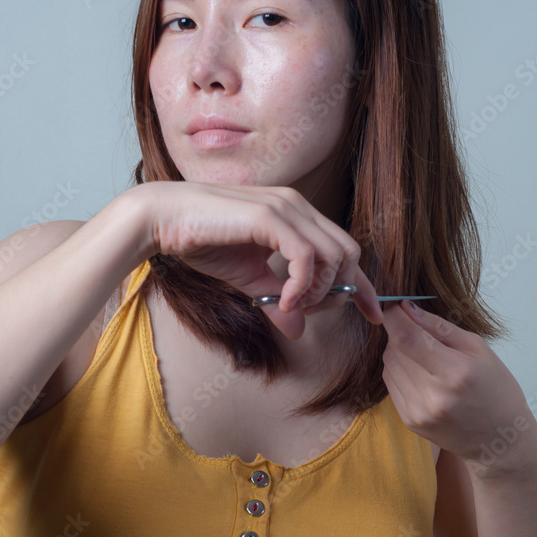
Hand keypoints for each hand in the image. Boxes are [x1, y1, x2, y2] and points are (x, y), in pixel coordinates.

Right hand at [132, 181, 383, 339]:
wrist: (163, 219)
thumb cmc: (201, 240)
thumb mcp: (248, 279)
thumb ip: (276, 300)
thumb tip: (299, 330)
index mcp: (295, 215)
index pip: (344, 250)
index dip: (361, 285)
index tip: (373, 315)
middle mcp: (297, 206)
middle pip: (347, 253)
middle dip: (337, 291)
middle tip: (308, 312)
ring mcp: (285, 207)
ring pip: (332, 255)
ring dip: (316, 290)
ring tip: (287, 305)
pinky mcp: (269, 216)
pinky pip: (305, 257)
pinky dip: (300, 285)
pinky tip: (280, 300)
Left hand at [380, 300, 536, 476]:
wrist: (499, 440)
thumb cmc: (496, 389)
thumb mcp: (479, 349)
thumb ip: (440, 327)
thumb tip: (407, 307)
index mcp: (455, 372)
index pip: (407, 337)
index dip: (393, 316)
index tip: (394, 305)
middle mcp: (433, 395)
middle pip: (394, 349)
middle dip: (401, 332)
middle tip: (420, 332)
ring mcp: (418, 411)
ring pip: (389, 364)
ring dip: (400, 352)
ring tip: (427, 357)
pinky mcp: (409, 421)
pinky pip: (391, 382)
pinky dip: (400, 371)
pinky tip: (423, 375)